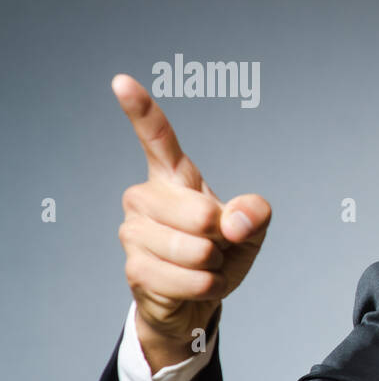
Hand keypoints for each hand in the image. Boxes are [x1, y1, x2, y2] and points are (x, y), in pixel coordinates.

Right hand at [113, 74, 271, 369]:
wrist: (198, 299)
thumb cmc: (222, 253)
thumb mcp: (251, 229)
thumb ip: (254, 213)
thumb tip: (232, 219)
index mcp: (175, 177)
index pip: (157, 139)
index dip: (141, 111)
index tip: (121, 81)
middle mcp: (145, 197)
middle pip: (200, 213)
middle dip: (222, 237)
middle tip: (216, 244)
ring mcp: (134, 232)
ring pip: (195, 249)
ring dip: (215, 265)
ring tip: (205, 264)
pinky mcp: (134, 267)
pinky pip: (184, 278)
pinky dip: (205, 286)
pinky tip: (198, 283)